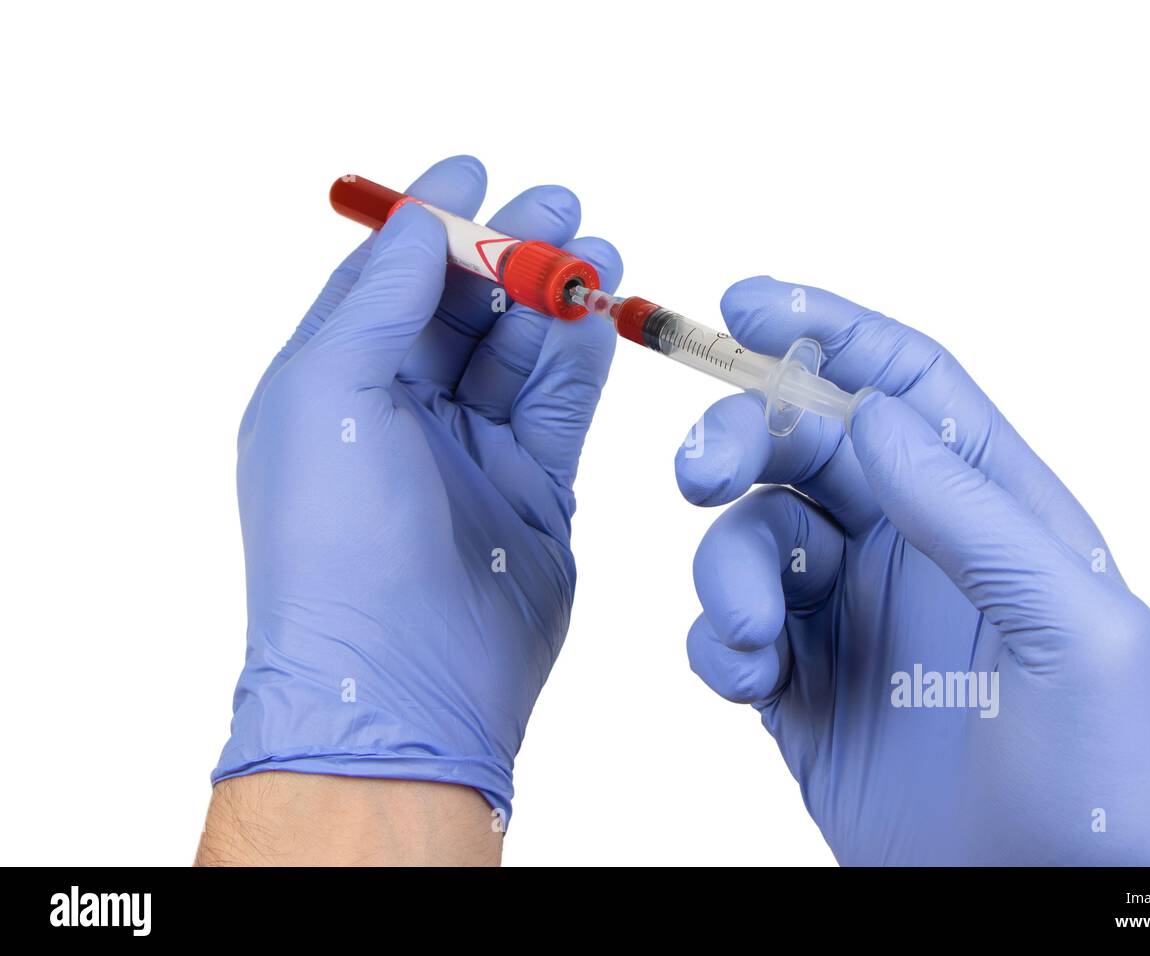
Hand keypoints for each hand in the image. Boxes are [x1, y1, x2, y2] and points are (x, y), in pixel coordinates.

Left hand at [213, 155, 620, 825]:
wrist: (399, 679)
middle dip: (506, 251)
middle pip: (461, 308)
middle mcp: (401, 415)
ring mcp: (471, 454)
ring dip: (552, 295)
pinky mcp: (535, 490)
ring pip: (519, 351)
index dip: (430, 223)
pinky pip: (561, 404)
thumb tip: (415, 225)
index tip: (474, 173)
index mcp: (334, 387)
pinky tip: (598, 311)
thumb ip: (379, 300)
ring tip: (592, 246)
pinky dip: (580, 354)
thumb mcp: (329, 390)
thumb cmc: (337, 538)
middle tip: (558, 204)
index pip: (385, 281)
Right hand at [676, 277, 1149, 864]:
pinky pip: (730, 632)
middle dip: (738, 441)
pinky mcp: (802, 687)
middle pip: (804, 447)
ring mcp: (852, 618)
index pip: (906, 387)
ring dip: (727, 571)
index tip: (745, 304)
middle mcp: (915, 549)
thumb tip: (875, 417)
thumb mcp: (1076, 629)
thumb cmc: (1098, 779)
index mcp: (990, 511)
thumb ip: (976, 514)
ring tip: (757, 637)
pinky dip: (719, 645)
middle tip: (698, 471)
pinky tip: (751, 684)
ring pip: (752, 538)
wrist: (1039, 909)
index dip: (828, 332)